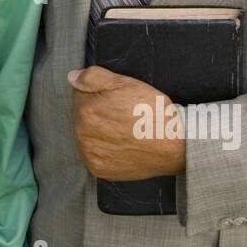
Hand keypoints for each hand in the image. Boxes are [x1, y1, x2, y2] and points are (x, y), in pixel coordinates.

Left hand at [68, 66, 185, 179]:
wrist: (174, 146)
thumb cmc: (153, 113)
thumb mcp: (126, 83)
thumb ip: (93, 77)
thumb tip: (72, 77)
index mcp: (86, 110)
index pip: (79, 93)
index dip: (98, 92)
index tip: (115, 99)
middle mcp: (82, 134)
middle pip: (80, 114)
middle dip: (96, 111)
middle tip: (122, 113)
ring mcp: (89, 153)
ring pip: (85, 134)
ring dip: (97, 130)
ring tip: (122, 129)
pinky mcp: (98, 169)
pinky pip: (92, 153)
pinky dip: (102, 148)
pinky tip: (119, 143)